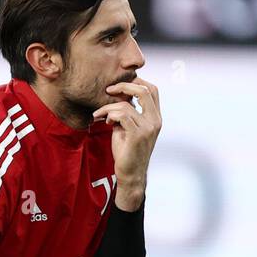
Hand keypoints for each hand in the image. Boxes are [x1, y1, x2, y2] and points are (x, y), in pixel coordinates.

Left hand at [94, 77, 161, 209]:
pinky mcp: (138, 135)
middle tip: (108, 90)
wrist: (131, 175)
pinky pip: (122, 116)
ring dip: (108, 107)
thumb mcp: (127, 128)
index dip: (136, 82)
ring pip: (126, 105)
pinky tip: (106, 122)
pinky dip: (110, 115)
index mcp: (155, 117)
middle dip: (124, 86)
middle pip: (144, 91)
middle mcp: (155, 121)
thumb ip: (126, 113)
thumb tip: (116, 99)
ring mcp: (148, 128)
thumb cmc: (127, 152)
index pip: (152, 90)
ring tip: (101, 115)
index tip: (119, 86)